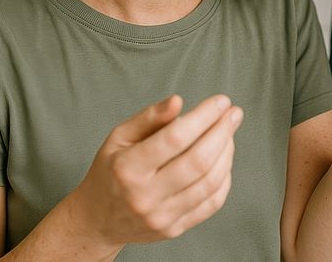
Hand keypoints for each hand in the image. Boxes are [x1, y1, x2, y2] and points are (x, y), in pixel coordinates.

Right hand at [66, 94, 243, 249]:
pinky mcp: (174, 229)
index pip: (175, 137)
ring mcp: (161, 216)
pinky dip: (224, 178)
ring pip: (210, 183)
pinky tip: (224, 159)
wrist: (97, 220)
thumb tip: (178, 101)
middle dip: (223, 132)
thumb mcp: (119, 137)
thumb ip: (149, 118)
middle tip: (234, 114)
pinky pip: (211, 204)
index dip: (203, 116)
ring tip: (228, 133)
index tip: (220, 101)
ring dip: (227, 153)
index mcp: (128, 167)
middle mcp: (145, 195)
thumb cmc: (110, 171)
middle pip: (198, 161)